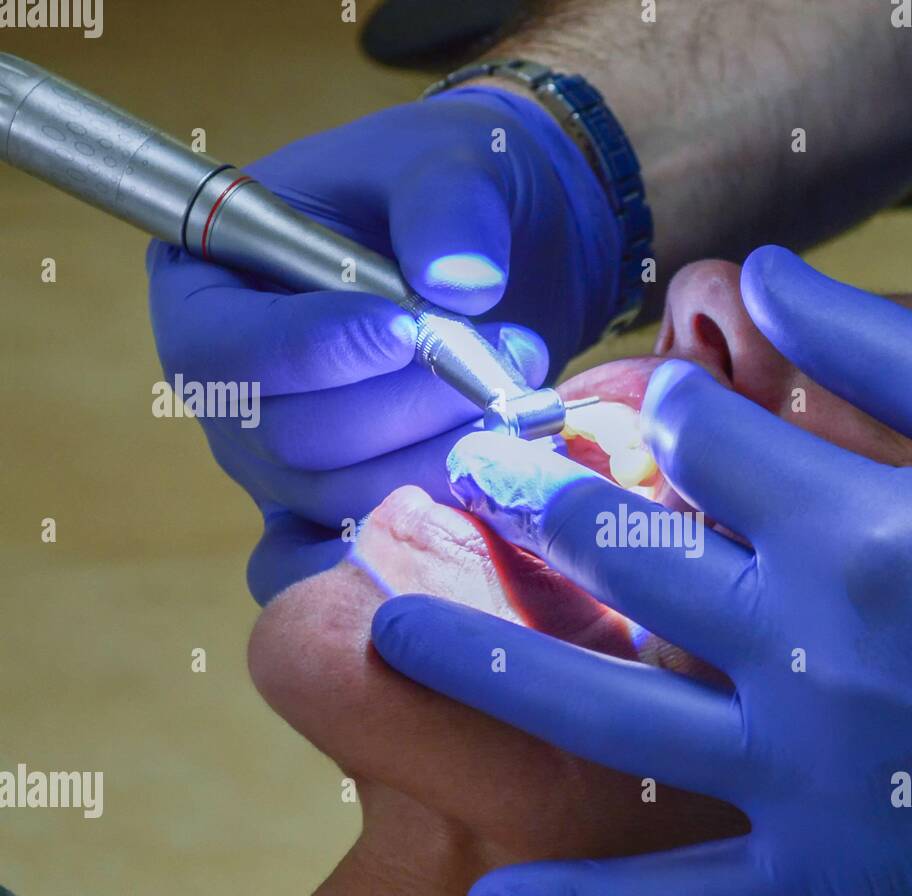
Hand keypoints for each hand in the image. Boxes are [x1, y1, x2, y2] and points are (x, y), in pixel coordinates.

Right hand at [147, 90, 620, 602]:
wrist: (505, 250)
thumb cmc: (447, 190)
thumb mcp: (447, 162)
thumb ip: (448, 205)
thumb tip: (460, 282)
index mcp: (207, 289)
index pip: (228, 351)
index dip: (316, 352)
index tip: (408, 329)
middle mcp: (232, 390)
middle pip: (291, 437)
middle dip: (407, 408)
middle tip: (505, 362)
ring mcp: (283, 459)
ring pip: (342, 496)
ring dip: (441, 458)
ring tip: (523, 402)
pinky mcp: (346, 502)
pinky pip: (373, 537)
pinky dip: (441, 517)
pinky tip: (504, 481)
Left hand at [371, 246, 911, 895]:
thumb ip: (879, 341)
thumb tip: (757, 274)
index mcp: (858, 532)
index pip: (702, 442)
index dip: (670, 406)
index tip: (664, 406)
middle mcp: (812, 653)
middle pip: (627, 558)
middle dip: (543, 499)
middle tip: (475, 471)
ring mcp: (812, 778)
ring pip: (608, 719)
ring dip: (488, 663)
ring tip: (386, 627)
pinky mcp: (833, 874)